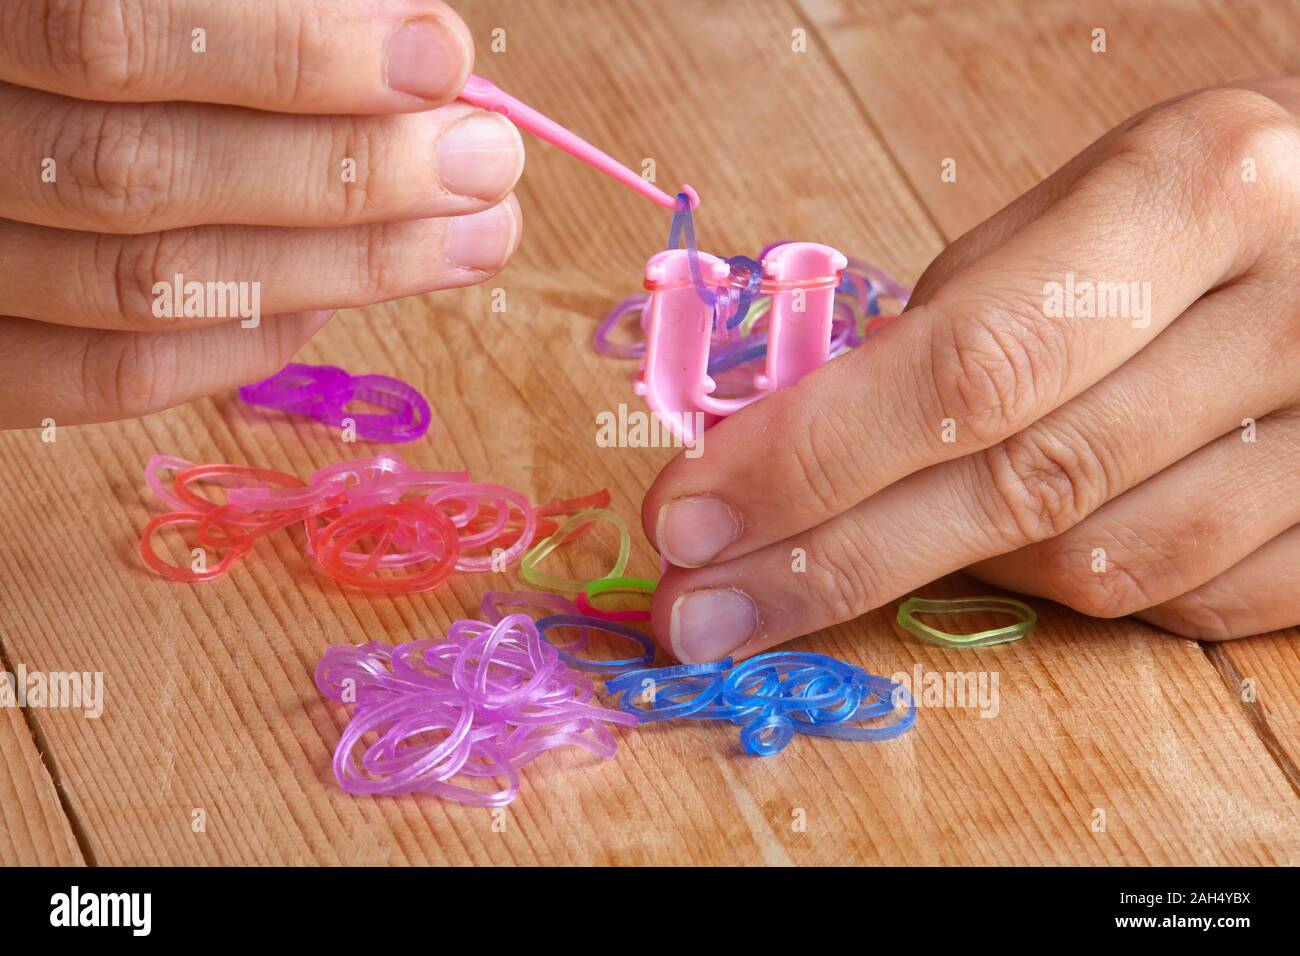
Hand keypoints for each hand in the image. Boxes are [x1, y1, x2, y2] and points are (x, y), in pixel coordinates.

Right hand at [0, 0, 521, 427]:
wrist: (10, 105)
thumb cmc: (113, 37)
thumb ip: (259, 8)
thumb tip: (418, 48)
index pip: (111, 30)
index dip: (293, 52)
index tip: (438, 54)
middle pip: (141, 178)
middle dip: (347, 175)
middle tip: (487, 163)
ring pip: (143, 289)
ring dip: (337, 268)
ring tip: (470, 235)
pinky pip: (107, 377)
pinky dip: (242, 341)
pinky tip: (338, 298)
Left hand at [644, 79, 1299, 660]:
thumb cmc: (1202, 211)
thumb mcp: (1081, 209)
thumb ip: (958, 322)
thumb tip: (797, 445)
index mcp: (1198, 190)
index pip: (971, 360)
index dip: (814, 457)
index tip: (689, 518)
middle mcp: (1293, 311)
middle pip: (1021, 483)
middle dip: (831, 560)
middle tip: (703, 611)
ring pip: (1098, 565)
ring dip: (964, 562)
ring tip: (899, 528)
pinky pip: (1181, 605)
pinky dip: (1077, 585)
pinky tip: (1026, 542)